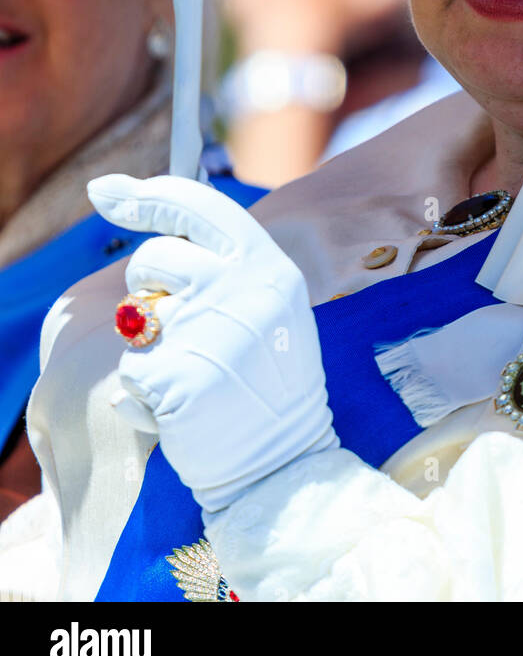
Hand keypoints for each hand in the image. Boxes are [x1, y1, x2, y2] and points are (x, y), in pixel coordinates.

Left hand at [88, 173, 337, 513]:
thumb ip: (223, 265)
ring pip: (136, 314)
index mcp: (267, 265)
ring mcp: (209, 331)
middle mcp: (240, 288)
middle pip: (154, 256)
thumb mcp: (269, 307)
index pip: (197, 205)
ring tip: (194, 372)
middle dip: (147, 284)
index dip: (146, 194)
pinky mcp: (177, 376)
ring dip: (150, 343)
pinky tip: (183, 408)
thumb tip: (146, 218)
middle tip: (177, 322)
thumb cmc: (268, 382)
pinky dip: (145, 392)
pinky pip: (131, 368)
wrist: (283, 464)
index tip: (106, 192)